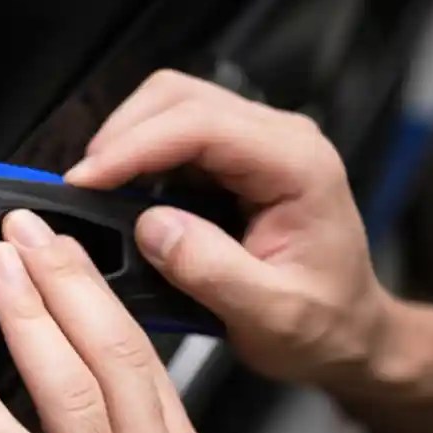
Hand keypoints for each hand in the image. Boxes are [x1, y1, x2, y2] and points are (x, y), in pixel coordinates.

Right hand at [67, 70, 392, 388]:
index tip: (86, 180)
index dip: (134, 146)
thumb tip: (154, 228)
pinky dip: (135, 157)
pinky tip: (120, 193)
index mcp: (297, 165)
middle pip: (178, 98)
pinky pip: (170, 135)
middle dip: (121, 135)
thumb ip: (213, 271)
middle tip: (82, 186)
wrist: (349, 334)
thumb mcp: (273, 315)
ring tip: (96, 190)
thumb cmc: (324, 325)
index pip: (201, 125)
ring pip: (169, 107)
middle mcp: (278, 140)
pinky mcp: (231, 160)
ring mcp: (254, 145)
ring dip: (124, 142)